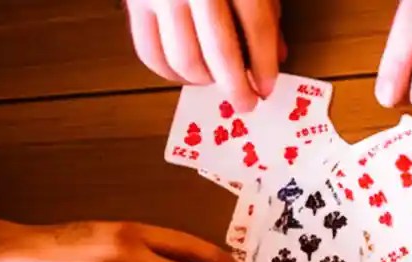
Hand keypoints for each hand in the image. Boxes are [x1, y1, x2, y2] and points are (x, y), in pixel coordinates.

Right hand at [126, 0, 284, 110]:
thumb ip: (265, 9)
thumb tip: (276, 56)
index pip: (256, 29)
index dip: (266, 65)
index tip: (269, 87)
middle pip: (218, 53)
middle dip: (236, 87)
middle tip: (246, 102)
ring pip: (182, 59)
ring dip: (204, 81)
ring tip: (216, 82)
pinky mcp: (134, 0)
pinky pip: (149, 51)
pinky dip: (168, 72)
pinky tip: (186, 72)